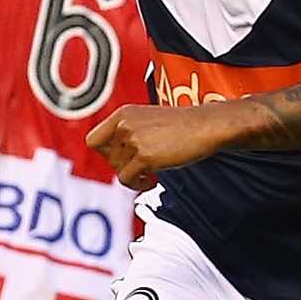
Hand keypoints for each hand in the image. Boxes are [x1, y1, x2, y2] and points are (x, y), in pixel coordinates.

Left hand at [87, 103, 224, 189]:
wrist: (206, 125)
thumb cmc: (185, 125)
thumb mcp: (150, 120)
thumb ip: (130, 133)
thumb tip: (116, 158)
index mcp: (124, 113)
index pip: (94, 140)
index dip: (105, 153)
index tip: (122, 158)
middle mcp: (124, 124)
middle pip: (106, 158)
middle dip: (123, 166)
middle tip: (140, 168)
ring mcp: (133, 140)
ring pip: (117, 170)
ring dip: (133, 176)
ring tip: (150, 174)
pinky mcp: (144, 156)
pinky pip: (127, 179)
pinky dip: (137, 185)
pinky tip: (152, 180)